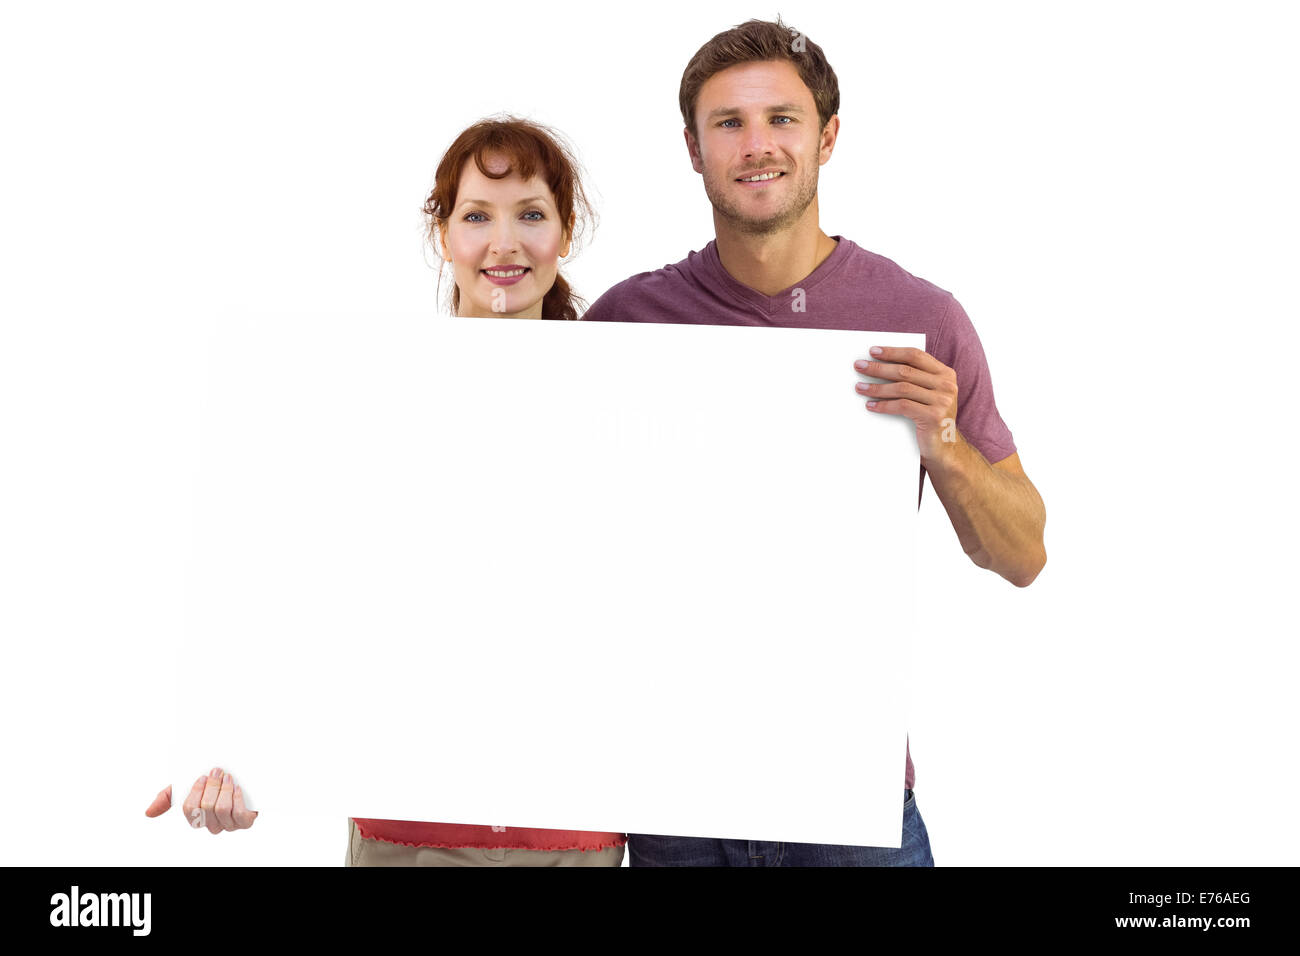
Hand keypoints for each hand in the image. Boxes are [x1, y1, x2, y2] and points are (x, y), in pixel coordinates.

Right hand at [144, 767, 257, 833]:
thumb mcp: (188, 785)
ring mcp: (228, 824)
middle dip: (213, 786)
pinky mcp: (245, 822)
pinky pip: (238, 814)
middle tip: (218, 771)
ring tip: (229, 777)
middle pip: (206, 808)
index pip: (189, 809)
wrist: (243, 776)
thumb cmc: (214, 783)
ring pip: (221, 810)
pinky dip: (237, 798)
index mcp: (196, 817)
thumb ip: (169, 797)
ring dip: (225, 790)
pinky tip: (238, 787)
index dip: (196, 791)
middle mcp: (211, 824)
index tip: (203, 775)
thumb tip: (148, 812)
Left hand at [854, 346, 959, 461]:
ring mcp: (942, 401)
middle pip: (906, 371)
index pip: (916, 356)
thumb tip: (880, 365)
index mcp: (945, 374)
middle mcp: (947, 385)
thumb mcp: (927, 394)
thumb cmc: (929, 418)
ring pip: (902, 388)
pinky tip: (870, 405)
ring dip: (877, 387)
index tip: (873, 351)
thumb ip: (915, 379)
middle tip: (859, 366)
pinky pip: (903, 406)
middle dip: (879, 367)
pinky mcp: (934, 417)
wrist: (944, 449)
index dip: (893, 352)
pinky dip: (884, 405)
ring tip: (859, 387)